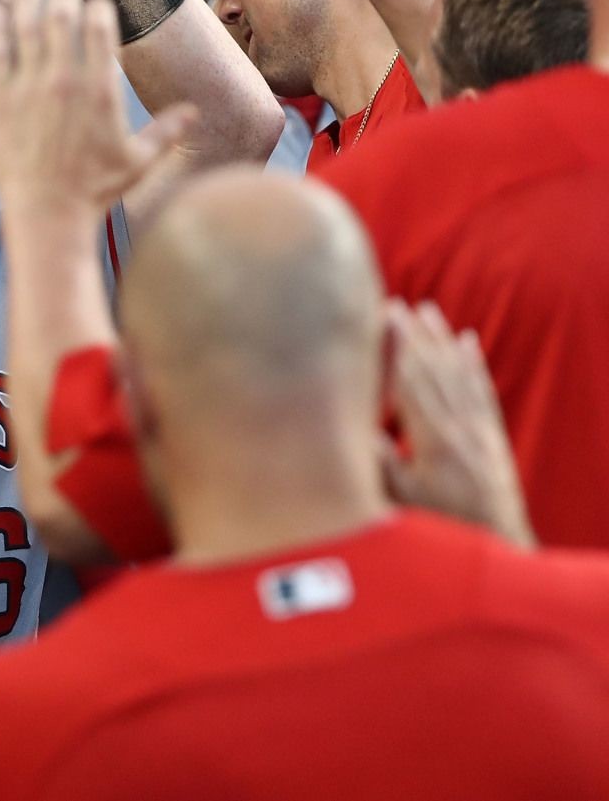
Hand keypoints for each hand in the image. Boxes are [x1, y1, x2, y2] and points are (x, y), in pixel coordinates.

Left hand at [0, 0, 192, 217]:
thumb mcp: (139, 161)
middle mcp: (65, 81)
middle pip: (61, 15)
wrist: (48, 213)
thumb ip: (167, 131)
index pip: (101, 24)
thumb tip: (194, 114)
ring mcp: (29, 88)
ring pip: (25, 25)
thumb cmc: (95, 190)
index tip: (94, 3)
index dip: (97, 5)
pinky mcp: (2, 101)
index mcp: (101, 88)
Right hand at [381, 300, 533, 547]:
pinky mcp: (493, 439)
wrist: (498, 547)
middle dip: (415, 335)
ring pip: (459, 375)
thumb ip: (378, 460)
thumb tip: (352, 420)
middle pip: (434, 371)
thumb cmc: (438, 528)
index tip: (381, 317)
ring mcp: (481, 432)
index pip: (410, 382)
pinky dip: (475, 365)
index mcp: (434, 441)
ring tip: (429, 311)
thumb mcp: (399, 500)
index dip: (394, 347)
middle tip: (398, 303)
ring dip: (442, 340)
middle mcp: (461, 429)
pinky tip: (468, 341)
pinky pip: (483, 393)